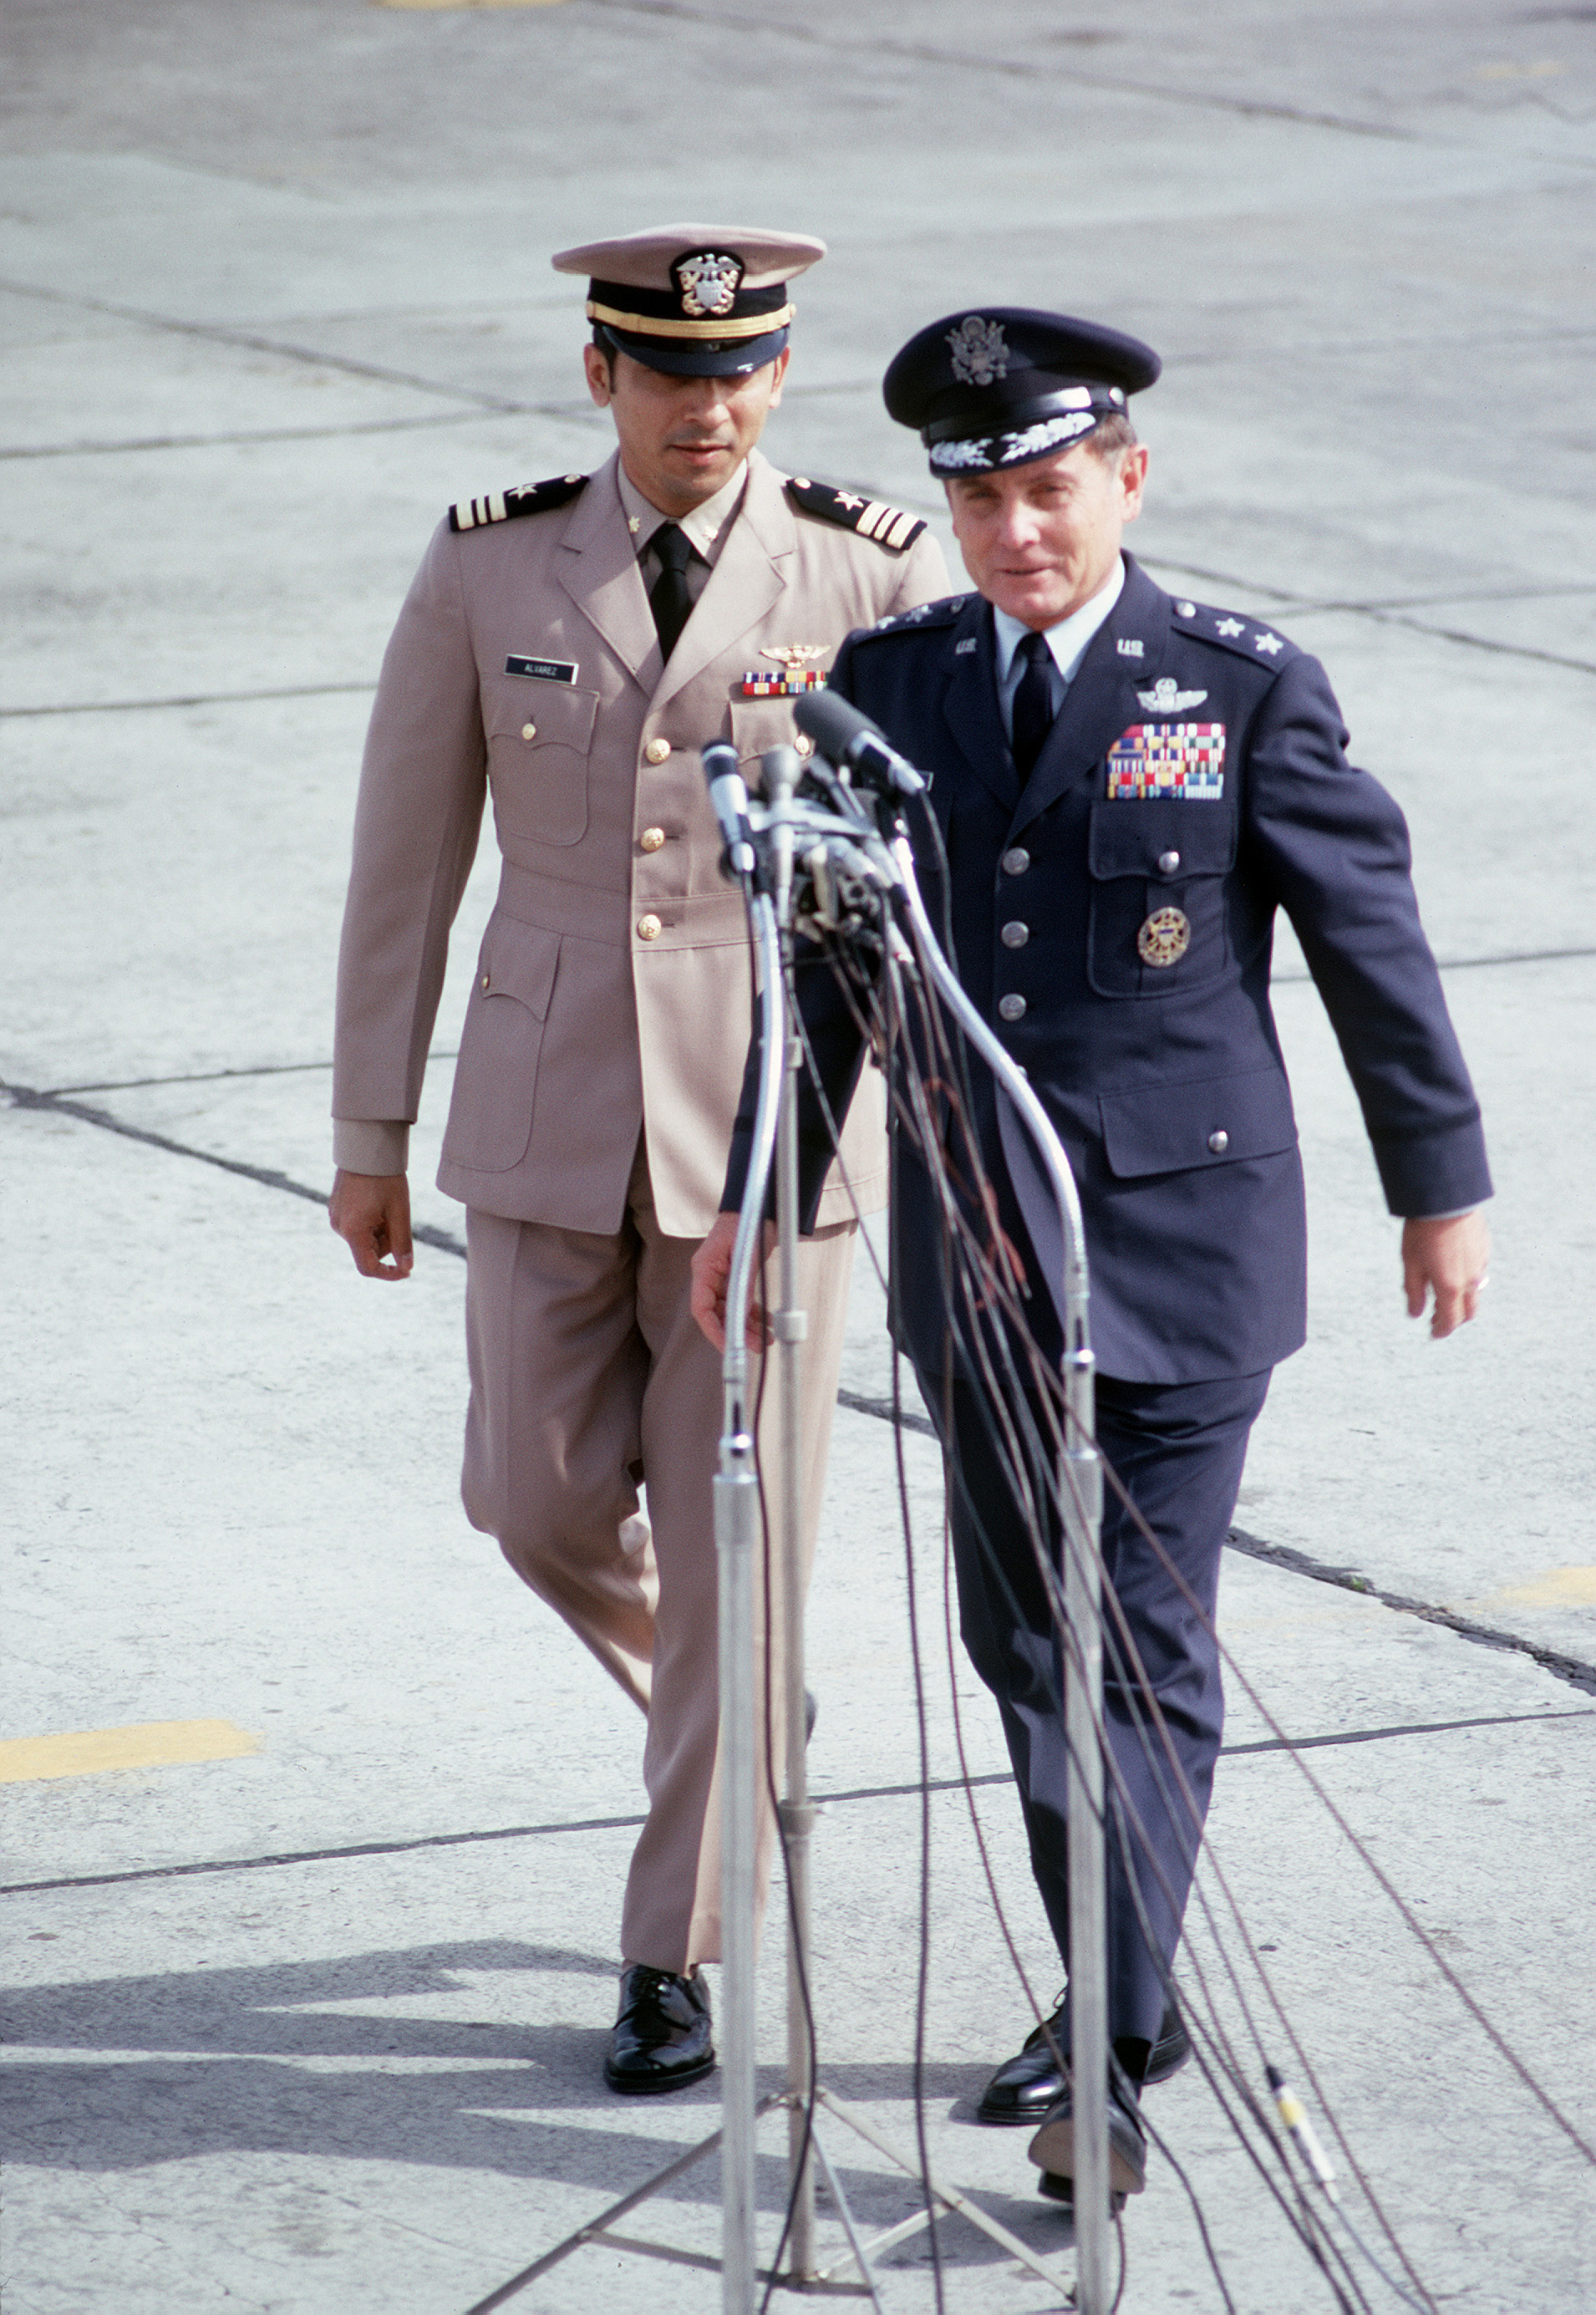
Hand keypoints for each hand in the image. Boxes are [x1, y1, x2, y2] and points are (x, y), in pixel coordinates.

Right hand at [329, 1170, 413, 1279]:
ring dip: (380, 1232)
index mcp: (354, 1231)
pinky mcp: (336, 1209)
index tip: (406, 1271)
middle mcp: (340, 1227)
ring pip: (364, 1239)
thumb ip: (402, 1242)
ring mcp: (336, 1217)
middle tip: (398, 1219)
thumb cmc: (385, 1178)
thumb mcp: (400, 1211)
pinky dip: (371, 1223)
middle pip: (368, 1252)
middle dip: (387, 1243)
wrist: (366, 1148)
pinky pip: (357, 1226)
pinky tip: (377, 1202)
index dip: (388, 1273)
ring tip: (387, 1207)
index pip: (368, 1267)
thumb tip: (406, 1267)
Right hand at [690, 1211, 773, 1351]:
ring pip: (731, 1311)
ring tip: (766, 1339)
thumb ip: (743, 1285)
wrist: (758, 1204)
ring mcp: (722, 1278)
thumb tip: (741, 1316)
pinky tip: (768, 1323)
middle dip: (736, 1332)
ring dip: (748, 1326)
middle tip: (756, 1346)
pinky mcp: (735, 1278)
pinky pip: (741, 1302)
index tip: (731, 1346)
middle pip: (717, 1314)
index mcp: (704, 1269)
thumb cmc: (748, 1222)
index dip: (714, 1331)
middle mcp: (709, 1276)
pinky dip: (754, 1314)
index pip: (701, 1309)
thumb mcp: (748, 1255)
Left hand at [1401, 1211, 1489, 1338]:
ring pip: (1475, 1291)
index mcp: (1450, 1286)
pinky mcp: (1484, 1247)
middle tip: (1437, 1316)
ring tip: (1443, 1293)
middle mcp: (1470, 1278)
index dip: (1442, 1330)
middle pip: (1468, 1311)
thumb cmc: (1423, 1230)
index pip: (1450, 1321)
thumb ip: (1414, 1291)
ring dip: (1461, 1298)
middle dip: (1454, 1318)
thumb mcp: (1410, 1262)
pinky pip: (1478, 1270)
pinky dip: (1467, 1278)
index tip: (1433, 1333)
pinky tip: (1453, 1268)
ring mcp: (1481, 1262)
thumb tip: (1416, 1313)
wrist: (1446, 1198)